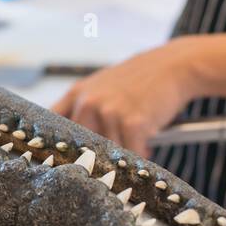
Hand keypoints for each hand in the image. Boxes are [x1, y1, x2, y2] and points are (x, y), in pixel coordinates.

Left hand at [52, 44, 196, 154]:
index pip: (52, 124)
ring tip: (136, 140)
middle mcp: (88, 102)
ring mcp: (109, 112)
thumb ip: (84, 111)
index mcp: (77, 93)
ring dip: (123, 154)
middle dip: (97, 155)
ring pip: (108, 152)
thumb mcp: (102, 88)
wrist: (173, 66)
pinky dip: (141, 154)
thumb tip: (71, 147)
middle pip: (80, 147)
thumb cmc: (139, 81)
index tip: (59, 159)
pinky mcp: (131, 123)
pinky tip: (147, 142)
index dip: (53, 144)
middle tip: (110, 155)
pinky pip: (131, 153)